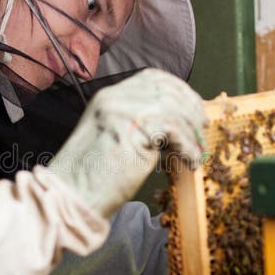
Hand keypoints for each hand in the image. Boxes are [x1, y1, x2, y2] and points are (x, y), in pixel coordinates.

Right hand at [48, 68, 207, 217]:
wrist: (72, 196)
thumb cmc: (94, 177)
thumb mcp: (116, 139)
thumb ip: (138, 124)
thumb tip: (175, 123)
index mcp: (108, 97)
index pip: (151, 78)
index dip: (179, 89)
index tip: (194, 108)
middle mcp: (114, 98)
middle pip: (166, 88)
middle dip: (191, 106)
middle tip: (202, 128)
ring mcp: (121, 110)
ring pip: (172, 107)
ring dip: (191, 131)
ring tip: (195, 152)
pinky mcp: (131, 129)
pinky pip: (173, 129)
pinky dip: (187, 146)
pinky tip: (189, 161)